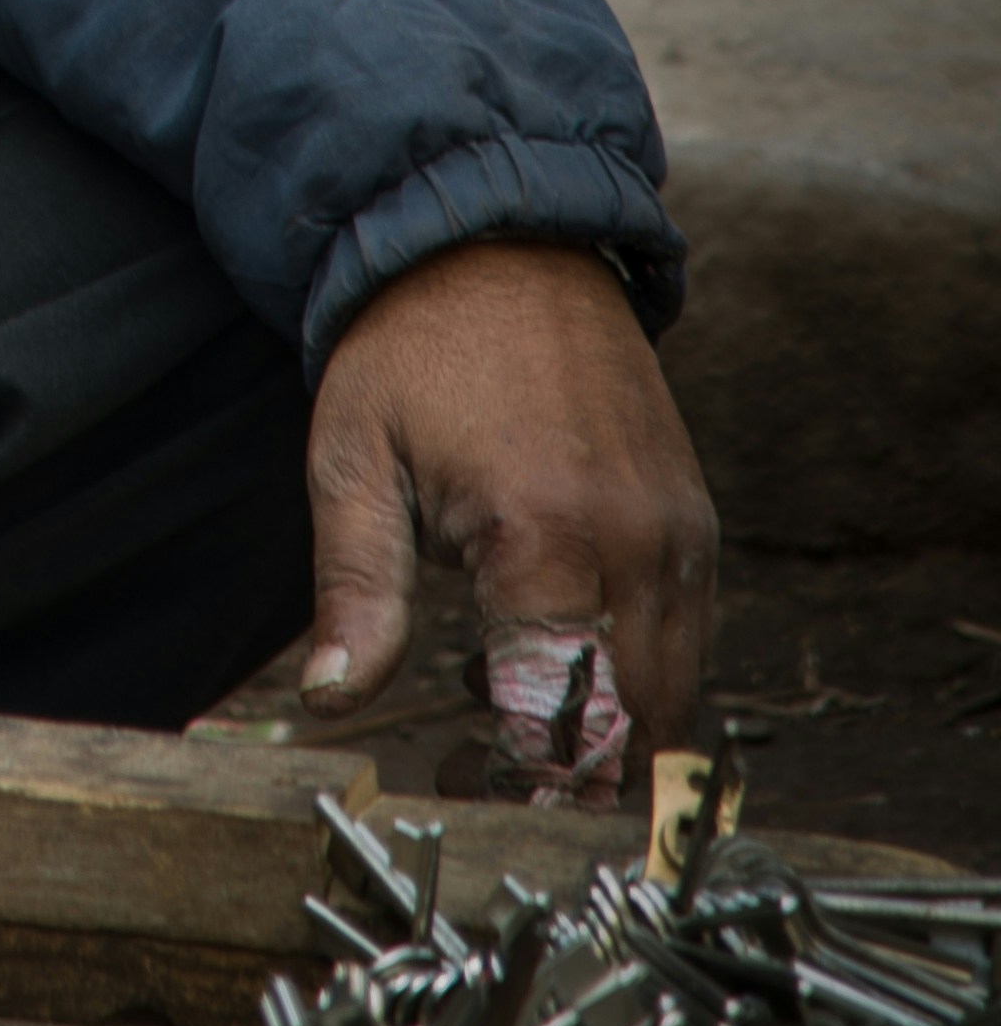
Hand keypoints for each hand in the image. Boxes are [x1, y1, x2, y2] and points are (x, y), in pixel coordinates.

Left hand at [302, 240, 716, 762]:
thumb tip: (330, 701)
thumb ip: (354, 592)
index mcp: (548, 537)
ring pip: (672, 688)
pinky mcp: (695, 516)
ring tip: (495, 687)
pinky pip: (686, 631)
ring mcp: (681, 530)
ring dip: (602, 721)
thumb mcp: (352, 462)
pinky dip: (632, 667)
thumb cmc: (409, 347)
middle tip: (478, 763)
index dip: (520, 781)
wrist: (495, 237)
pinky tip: (545, 636)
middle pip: (633, 721)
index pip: (561, 717)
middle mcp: (638, 543)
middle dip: (567, 770)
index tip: (462, 788)